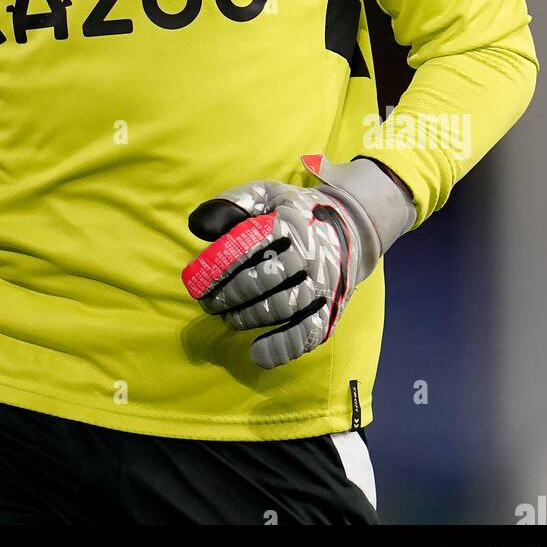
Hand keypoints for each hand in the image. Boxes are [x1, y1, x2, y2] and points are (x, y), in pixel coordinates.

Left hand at [182, 155, 415, 367]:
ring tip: (227, 318)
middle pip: (260, 281)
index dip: (216, 267)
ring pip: (279, 309)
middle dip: (227, 296)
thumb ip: (233, 202)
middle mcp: (309, 255)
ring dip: (246, 318)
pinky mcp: (332, 309)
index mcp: (289, 224)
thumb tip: (197, 226)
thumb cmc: (296, 210)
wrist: (352, 227)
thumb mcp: (267, 193)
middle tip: (207, 303)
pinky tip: (257, 353)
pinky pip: (307, 335)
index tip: (195, 282)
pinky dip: (282, 348)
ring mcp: (322, 285)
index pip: (247, 247)